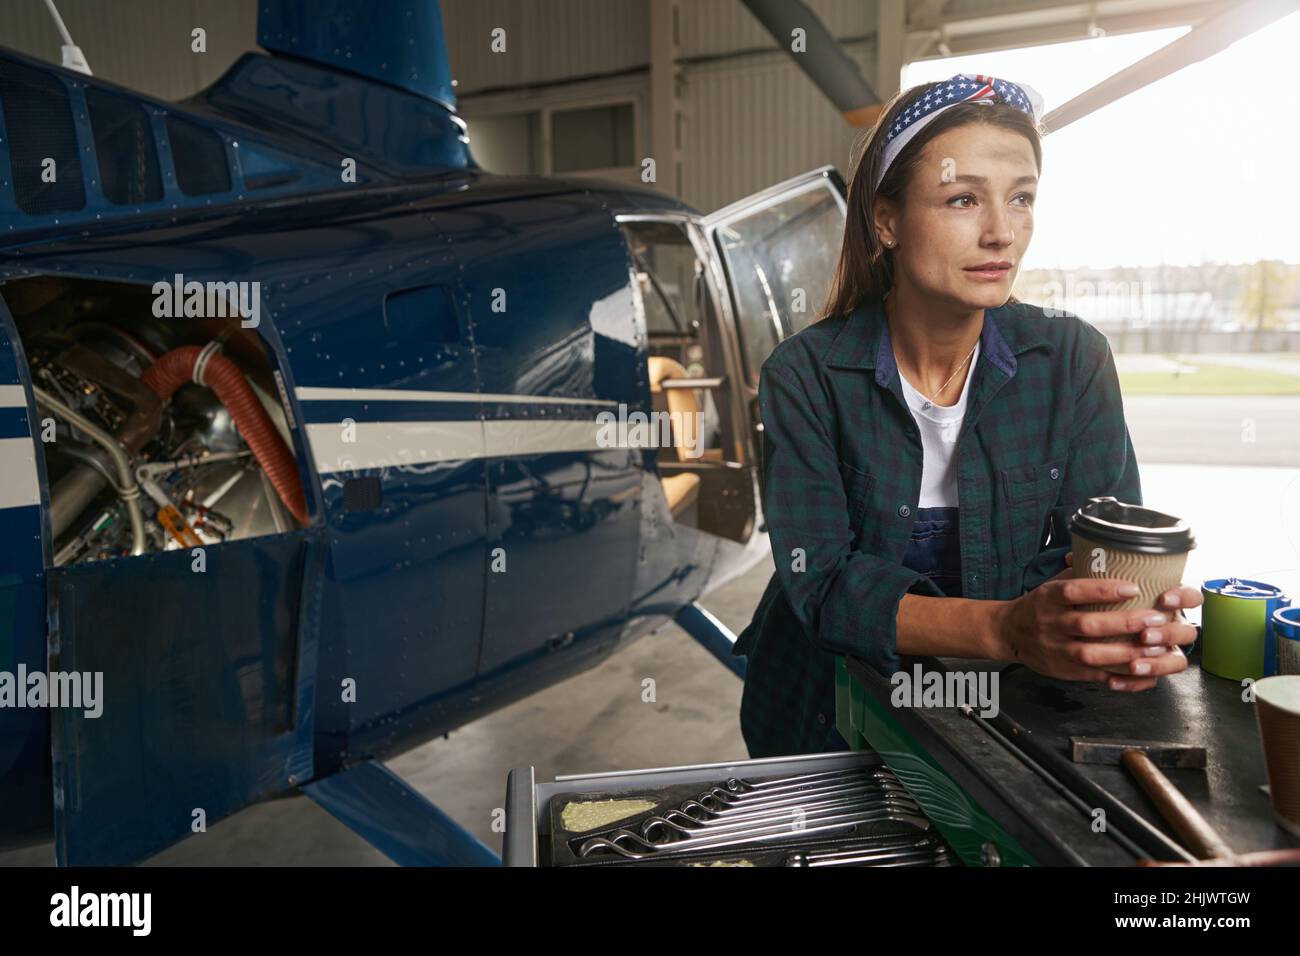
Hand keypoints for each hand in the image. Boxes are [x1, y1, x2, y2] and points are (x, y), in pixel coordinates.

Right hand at [993, 552, 1198, 691]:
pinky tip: (1142, 668)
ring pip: (1092, 654)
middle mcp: (1050, 623)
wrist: (1009, 634)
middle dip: (1124, 623)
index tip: (1133, 587)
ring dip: (1126, 652)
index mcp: (1047, 598)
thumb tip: (1108, 551)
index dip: (1103, 590)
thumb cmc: (1039, 606)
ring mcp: (1056, 650)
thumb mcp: (1051, 585)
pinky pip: (1095, 675)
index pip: (1073, 591)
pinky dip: (1120, 674)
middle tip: (1155, 618)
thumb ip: (1078, 573)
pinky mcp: (1064, 670)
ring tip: (1156, 646)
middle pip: (1087, 624)